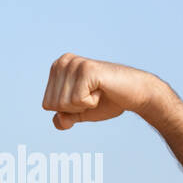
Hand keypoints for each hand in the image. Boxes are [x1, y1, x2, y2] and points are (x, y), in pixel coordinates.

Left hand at [42, 54, 158, 129]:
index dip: (68, 110)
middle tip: (92, 95)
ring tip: (97, 91)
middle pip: (53, 105)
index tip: (85, 97)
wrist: (136, 94)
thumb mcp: (78, 113)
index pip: (47, 105)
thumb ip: (62, 119)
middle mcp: (63, 62)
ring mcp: (74, 64)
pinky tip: (101, 90)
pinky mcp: (86, 69)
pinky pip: (77, 100)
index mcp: (57, 69)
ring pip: (63, 104)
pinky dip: (91, 102)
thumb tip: (59, 120)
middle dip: (74, 108)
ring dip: (83, 105)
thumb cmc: (107, 101)